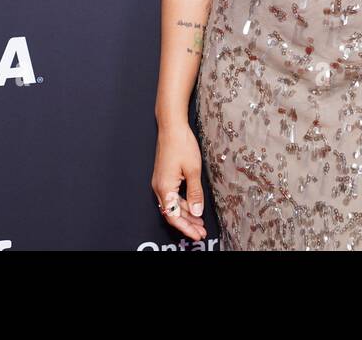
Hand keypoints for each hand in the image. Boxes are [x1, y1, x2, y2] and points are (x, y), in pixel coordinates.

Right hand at [151, 123, 207, 240]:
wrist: (171, 126)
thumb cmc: (181, 144)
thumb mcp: (193, 170)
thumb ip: (195, 193)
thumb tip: (197, 212)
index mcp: (164, 188)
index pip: (174, 216)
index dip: (186, 228)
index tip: (197, 235)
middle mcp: (159, 187)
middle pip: (172, 213)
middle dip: (187, 224)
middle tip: (201, 232)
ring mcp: (160, 182)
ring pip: (173, 205)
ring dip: (186, 214)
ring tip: (200, 223)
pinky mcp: (164, 177)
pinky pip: (173, 196)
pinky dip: (183, 203)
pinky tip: (194, 206)